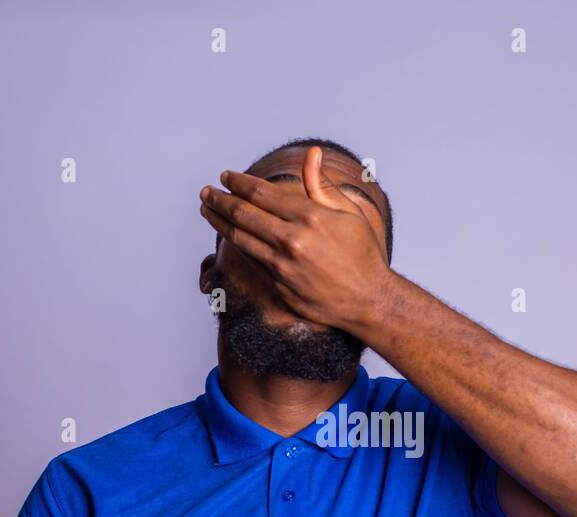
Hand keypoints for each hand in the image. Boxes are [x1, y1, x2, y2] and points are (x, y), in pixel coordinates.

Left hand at [199, 145, 397, 331]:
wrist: (369, 301)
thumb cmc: (363, 255)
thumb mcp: (349, 214)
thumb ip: (322, 185)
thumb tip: (311, 154)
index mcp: (310, 217)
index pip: (261, 193)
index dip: (239, 183)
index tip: (226, 177)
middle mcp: (293, 241)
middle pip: (243, 214)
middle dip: (220, 200)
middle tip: (207, 192)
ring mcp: (283, 266)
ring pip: (240, 238)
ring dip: (218, 221)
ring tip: (207, 209)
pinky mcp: (279, 287)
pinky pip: (250, 260)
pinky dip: (235, 245)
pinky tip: (227, 235)